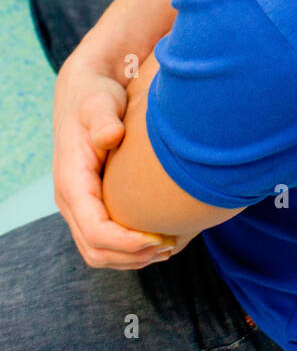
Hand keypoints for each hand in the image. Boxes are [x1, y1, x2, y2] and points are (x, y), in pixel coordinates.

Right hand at [53, 52, 176, 268]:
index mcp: (72, 183)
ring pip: (99, 253)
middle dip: (133, 257)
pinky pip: (104, 242)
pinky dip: (129, 250)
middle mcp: (71, 200)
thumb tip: (111, 137)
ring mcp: (79, 206)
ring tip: (169, 248)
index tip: (159, 238)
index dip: (128, 243)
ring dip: (132, 259)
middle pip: (96, 251)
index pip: (95, 231)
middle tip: (170, 247)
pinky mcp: (91, 204)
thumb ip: (103, 120)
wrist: (86, 92)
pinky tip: (159, 239)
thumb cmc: (97, 97)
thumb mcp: (99, 103)